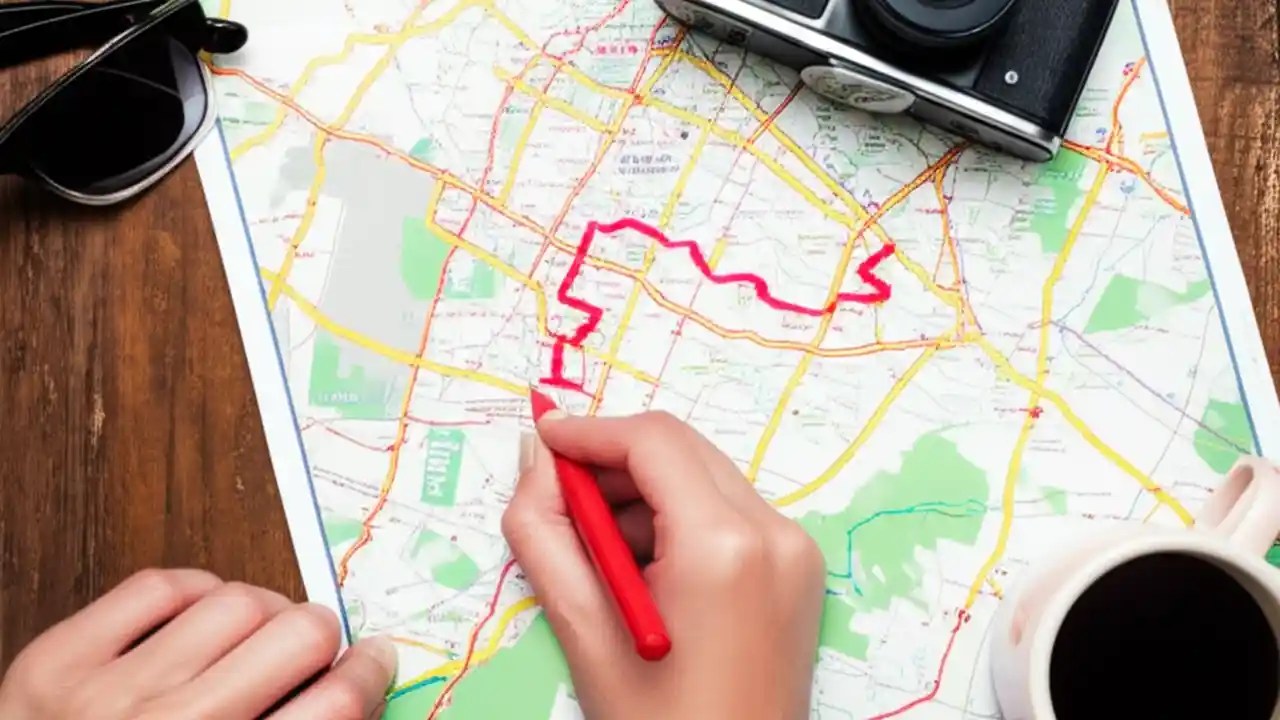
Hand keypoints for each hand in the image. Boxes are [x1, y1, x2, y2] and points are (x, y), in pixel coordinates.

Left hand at [0, 570, 396, 719]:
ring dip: (257, 615)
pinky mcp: (56, 661)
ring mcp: (105, 696)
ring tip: (246, 640)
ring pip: (237, 600)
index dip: (370, 673)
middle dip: (319, 638)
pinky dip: (191, 595)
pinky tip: (193, 626)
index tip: (372, 661)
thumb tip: (353, 686)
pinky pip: (161, 584)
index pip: (338, 703)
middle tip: (309, 652)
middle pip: (299, 634)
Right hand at [503, 410, 824, 719]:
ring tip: (600, 557)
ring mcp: (795, 551)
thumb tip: (535, 459)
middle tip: (560, 499)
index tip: (542, 440)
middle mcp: (775, 533)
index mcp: (724, 546)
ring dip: (644, 498)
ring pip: (704, 478)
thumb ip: (545, 532)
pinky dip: (679, 523)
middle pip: (682, 450)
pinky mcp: (799, 570)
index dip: (589, 433)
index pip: (653, 442)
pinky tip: (644, 574)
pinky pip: (729, 514)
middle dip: (614, 464)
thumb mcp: (584, 632)